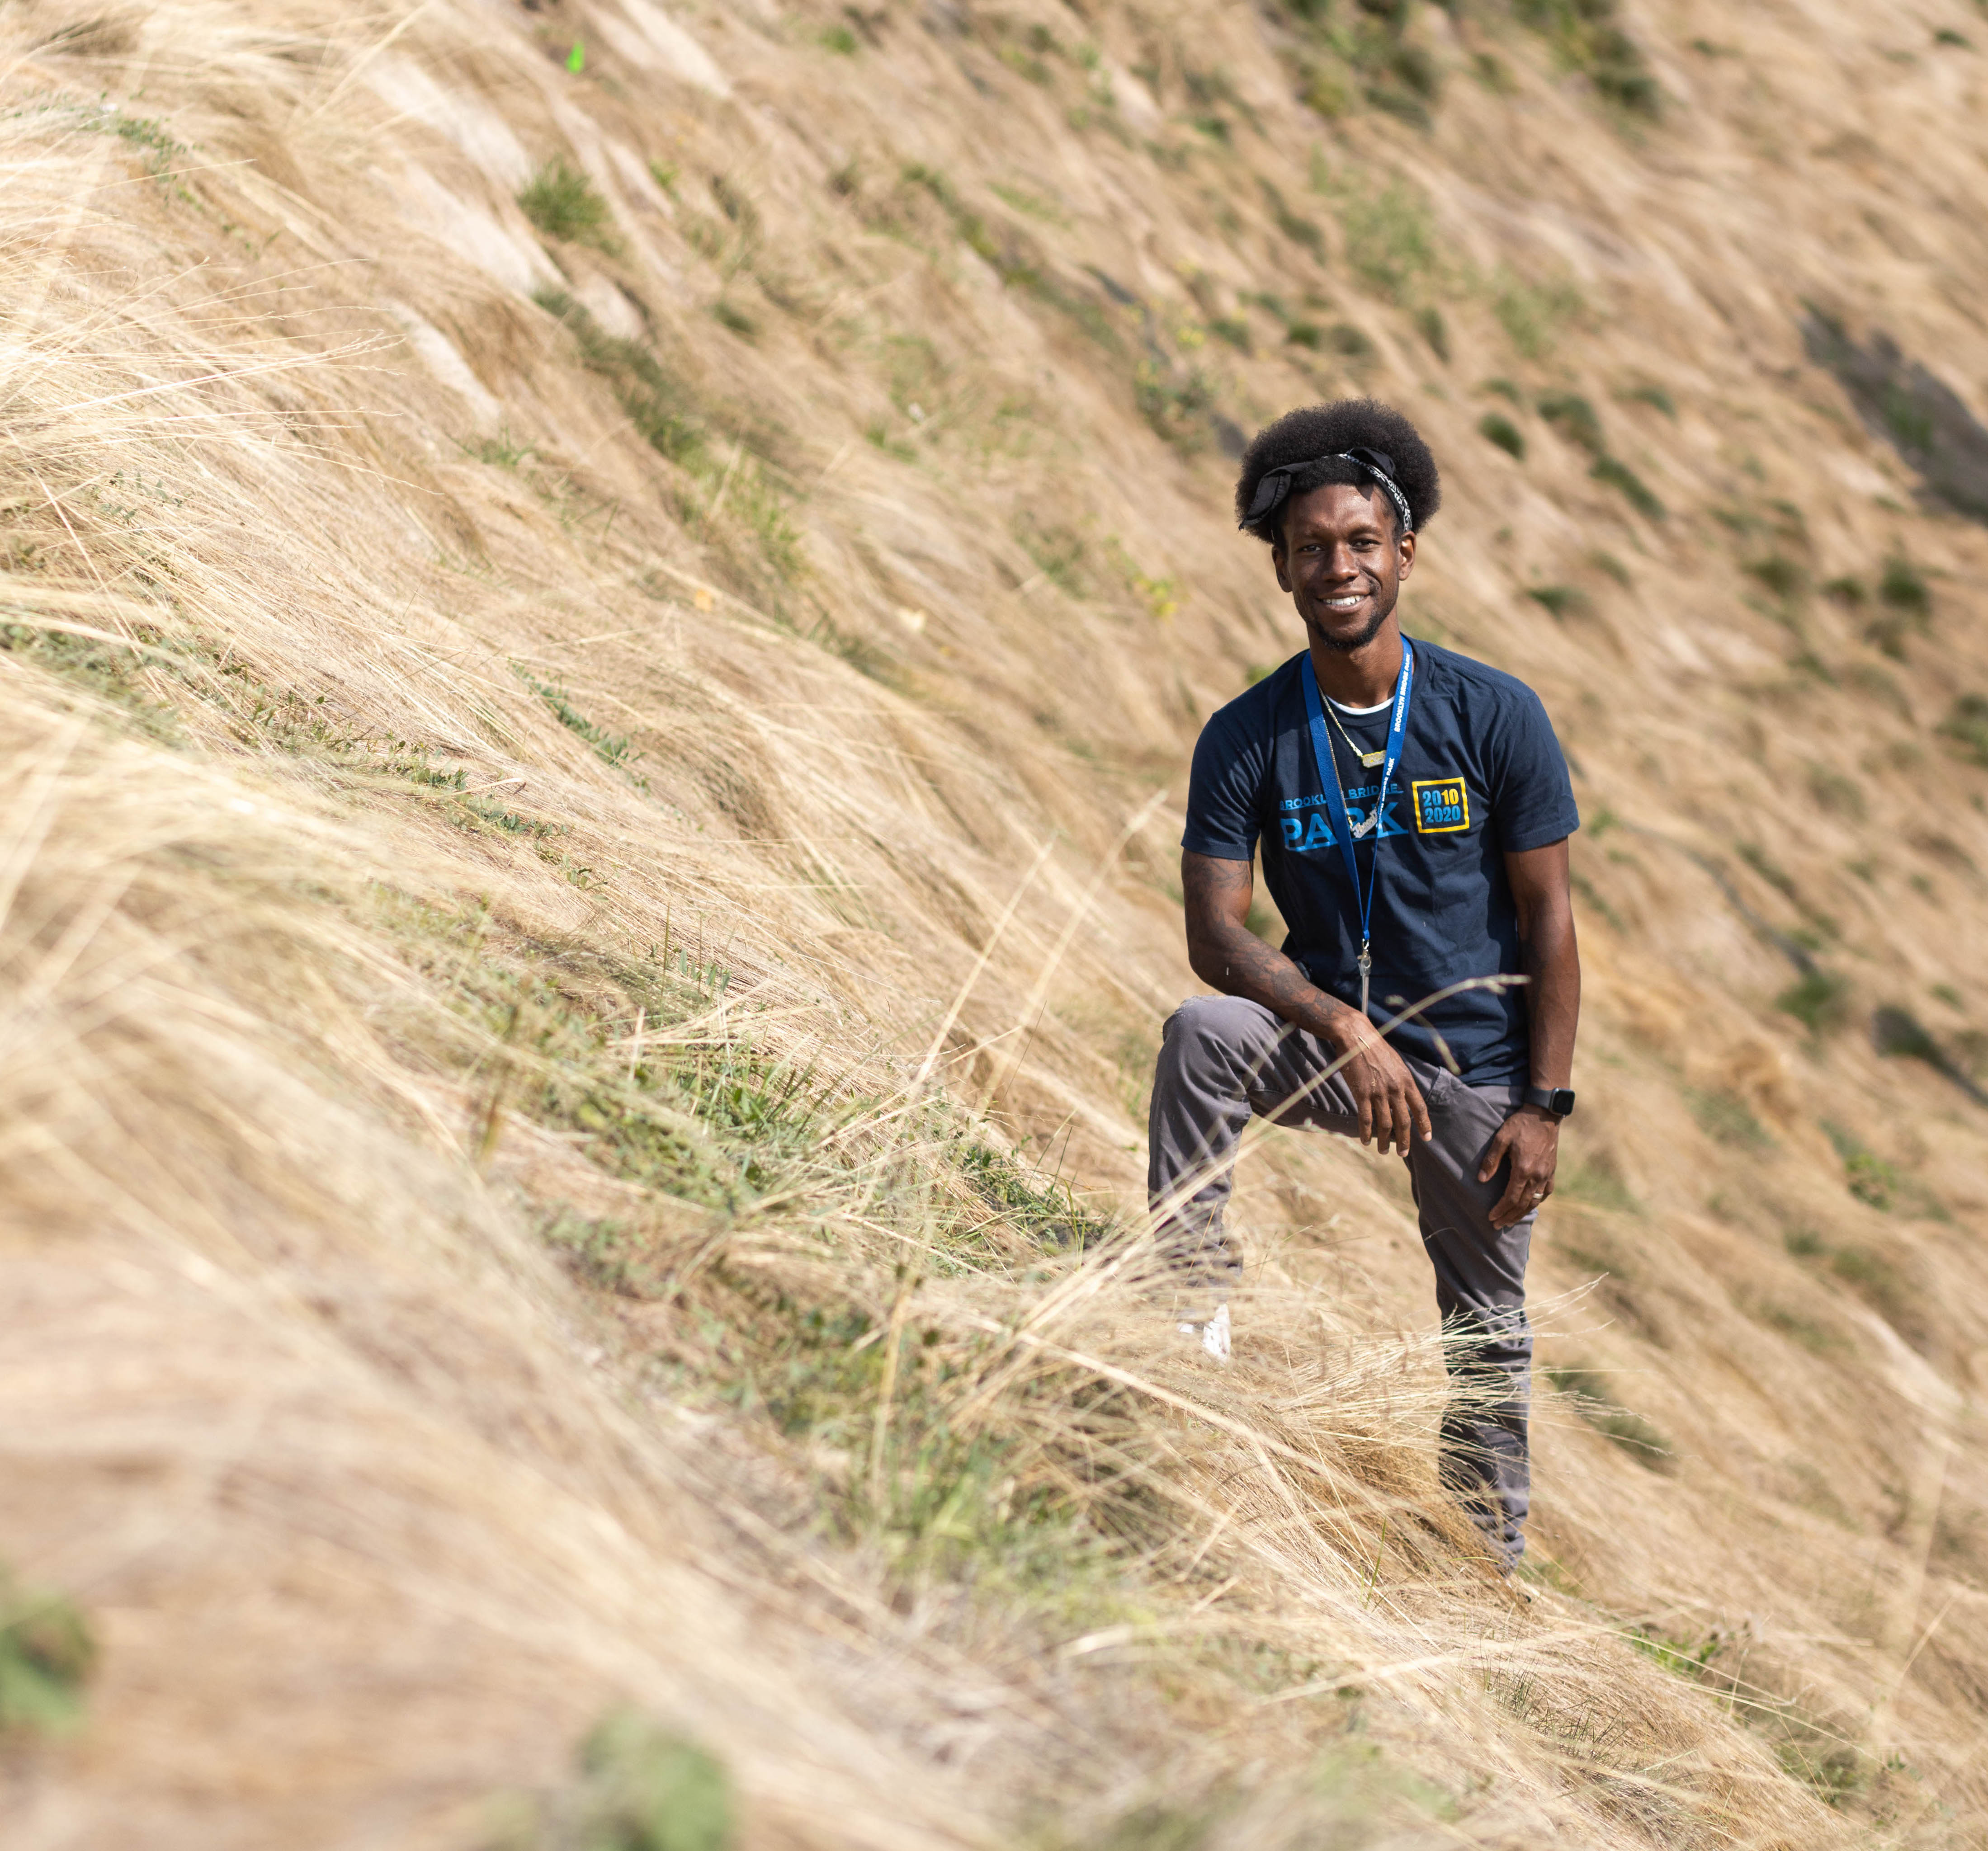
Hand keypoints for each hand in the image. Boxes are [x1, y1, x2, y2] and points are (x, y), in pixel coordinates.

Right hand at [1316, 1008, 1431, 1155]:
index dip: (1424, 1124)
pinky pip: (1366, 1119)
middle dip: (1405, 1140)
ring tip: (1382, 1151)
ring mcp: (1379, 1092)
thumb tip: (1402, 1096)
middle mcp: (1396, 1088)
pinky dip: (1366, 1132)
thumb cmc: (1374, 1047)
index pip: (1420, 1108)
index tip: (1427, 1137)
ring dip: (1384, 1141)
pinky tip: (1366, 1140)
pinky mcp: (1362, 1093)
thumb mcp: (1395, 1063)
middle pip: (1404, 1121)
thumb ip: (1400, 1080)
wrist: (1356, 1035)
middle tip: (1404, 1154)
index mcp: (1406, 1080)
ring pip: (1385, 1124)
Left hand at [1478, 1104, 1560, 1228]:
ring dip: (1522, 1213)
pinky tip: (1530, 1205)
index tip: (1491, 1217)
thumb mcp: (1502, 1138)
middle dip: (1509, 1216)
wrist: (1544, 1115)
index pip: (1511, 1198)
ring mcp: (1547, 1174)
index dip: (1501, 1209)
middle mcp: (1537, 1175)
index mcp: (1524, 1169)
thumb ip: (1491, 1160)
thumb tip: (1481, 1180)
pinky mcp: (1552, 1171)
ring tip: (1510, 1220)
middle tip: (1497, 1225)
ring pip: (1534, 1201)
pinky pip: (1546, 1192)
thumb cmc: (1521, 1124)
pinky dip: (1537, 1202)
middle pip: (1522, 1204)